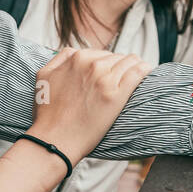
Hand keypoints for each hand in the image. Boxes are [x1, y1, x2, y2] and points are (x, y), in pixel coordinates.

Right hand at [29, 47, 151, 163]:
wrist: (55, 139)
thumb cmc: (48, 112)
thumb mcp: (44, 76)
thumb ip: (60, 58)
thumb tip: (75, 52)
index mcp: (77, 58)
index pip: (102, 54)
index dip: (108, 64)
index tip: (112, 73)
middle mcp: (92, 65)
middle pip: (116, 57)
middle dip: (120, 66)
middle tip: (122, 78)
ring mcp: (105, 79)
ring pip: (130, 61)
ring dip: (135, 65)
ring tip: (140, 72)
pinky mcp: (116, 95)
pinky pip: (138, 72)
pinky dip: (144, 70)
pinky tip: (147, 72)